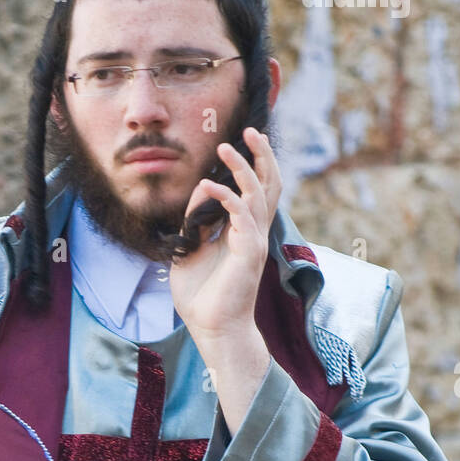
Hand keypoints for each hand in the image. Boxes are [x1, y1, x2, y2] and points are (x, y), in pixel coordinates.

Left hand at [169, 127, 282, 342]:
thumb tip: (203, 184)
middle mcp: (254, 233)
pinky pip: (242, 214)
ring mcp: (254, 241)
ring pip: (259, 193)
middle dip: (262, 155)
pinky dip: (226, 196)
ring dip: (244, 166)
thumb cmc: (202, 298)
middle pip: (270, 185)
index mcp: (243, 233)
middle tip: (251, 130)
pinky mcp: (249, 252)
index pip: (256, 191)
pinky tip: (210, 185)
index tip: (238, 143)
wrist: (213, 330)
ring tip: (228, 144)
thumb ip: (195, 220)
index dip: (252, 166)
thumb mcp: (189, 250)